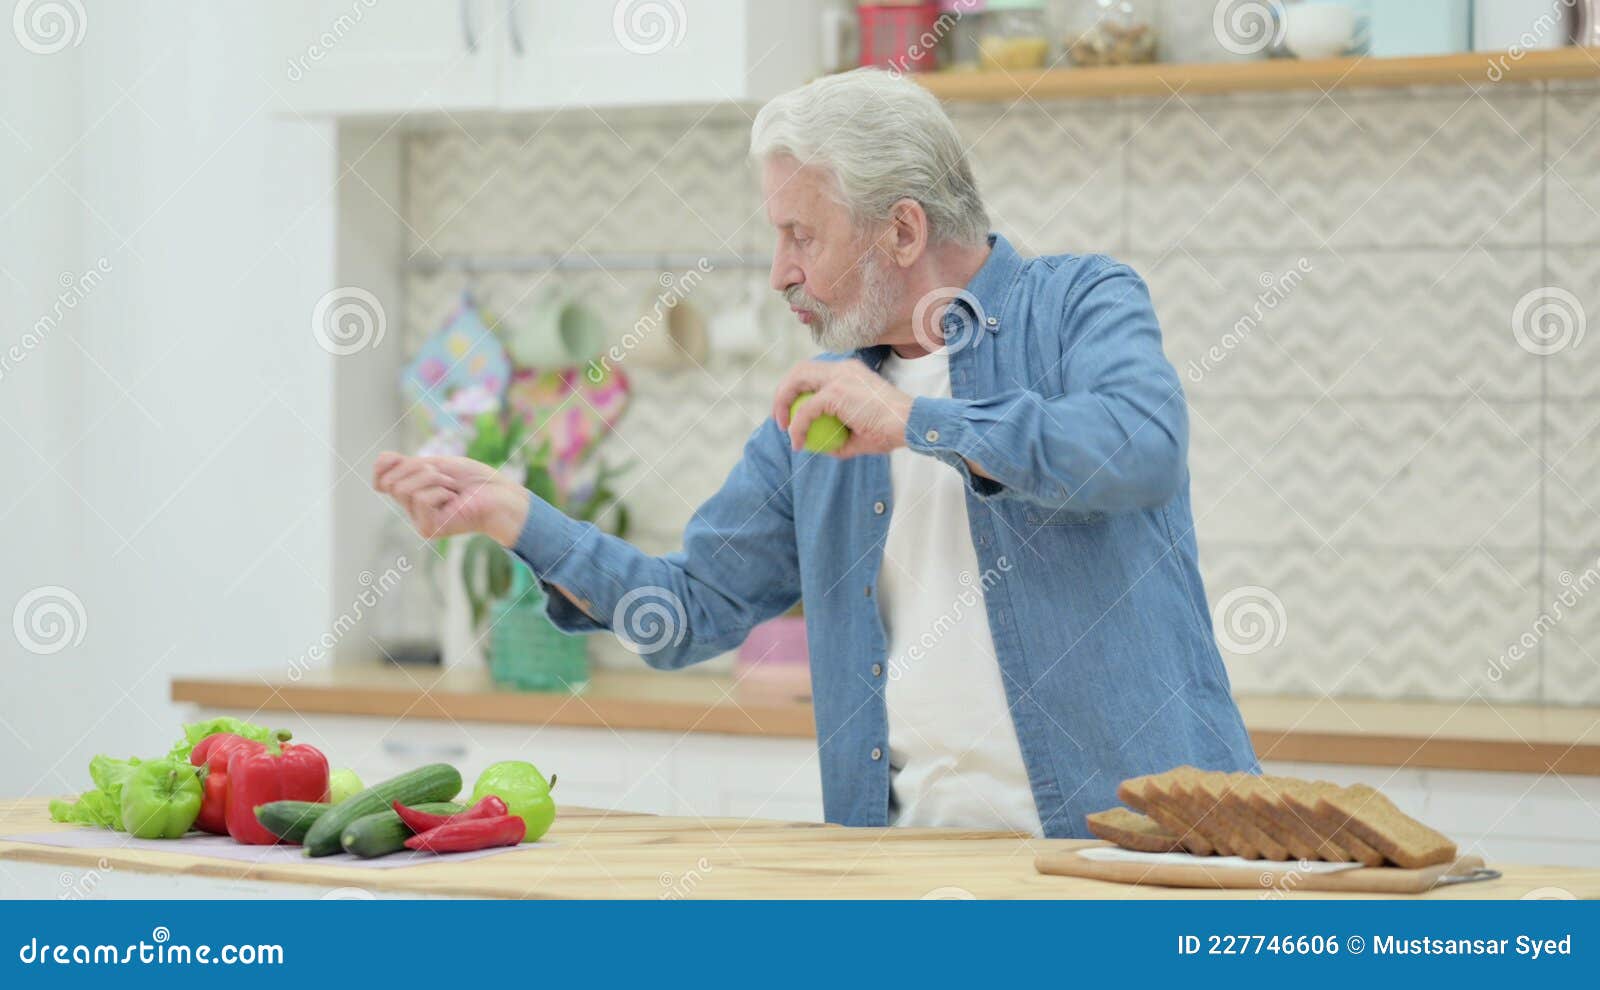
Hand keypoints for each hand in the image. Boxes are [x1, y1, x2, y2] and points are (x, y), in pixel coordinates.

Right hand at [372, 453, 530, 546]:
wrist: (500, 495)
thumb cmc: (474, 480)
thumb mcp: (436, 464)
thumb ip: (407, 464)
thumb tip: (381, 459)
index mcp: (411, 492)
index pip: (380, 477)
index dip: (388, 464)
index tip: (413, 460)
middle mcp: (411, 509)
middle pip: (391, 481)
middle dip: (420, 469)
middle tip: (446, 478)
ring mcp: (419, 521)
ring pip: (404, 489)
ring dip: (434, 479)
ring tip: (453, 489)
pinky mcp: (428, 529)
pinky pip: (421, 499)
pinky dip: (441, 492)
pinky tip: (454, 500)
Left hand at [772, 359, 913, 457]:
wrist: (910, 424)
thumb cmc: (890, 431)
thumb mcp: (859, 433)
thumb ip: (839, 436)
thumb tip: (822, 447)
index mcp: (849, 371)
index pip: (815, 372)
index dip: (798, 390)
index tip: (792, 414)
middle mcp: (842, 368)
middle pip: (800, 370)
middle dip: (783, 392)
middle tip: (780, 419)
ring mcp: (839, 377)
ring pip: (796, 381)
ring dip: (782, 402)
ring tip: (783, 428)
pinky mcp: (836, 392)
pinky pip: (806, 410)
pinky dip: (797, 426)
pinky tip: (797, 442)